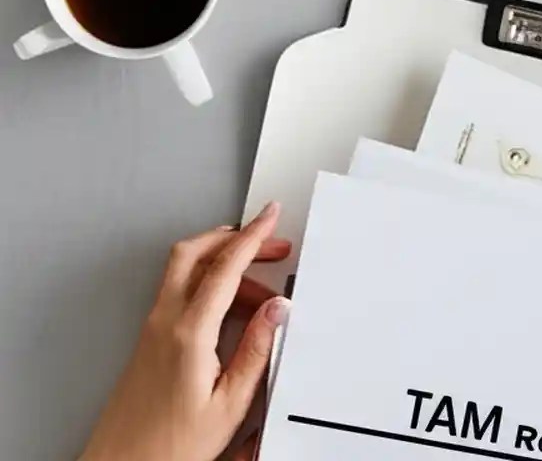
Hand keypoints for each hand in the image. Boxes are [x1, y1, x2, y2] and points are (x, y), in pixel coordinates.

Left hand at [79, 203, 292, 460]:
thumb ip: (257, 350)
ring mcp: (153, 329)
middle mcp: (165, 323)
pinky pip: (181, 293)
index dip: (252, 236)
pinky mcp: (150, 339)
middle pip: (195, 253)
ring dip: (224, 263)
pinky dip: (211, 285)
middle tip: (270, 241)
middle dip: (236, 237)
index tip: (270, 216)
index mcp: (189, 334)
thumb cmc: (170, 445)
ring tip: (263, 290)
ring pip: (186, 270)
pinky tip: (234, 309)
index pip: (224, 268)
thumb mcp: (231, 402)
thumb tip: (277, 310)